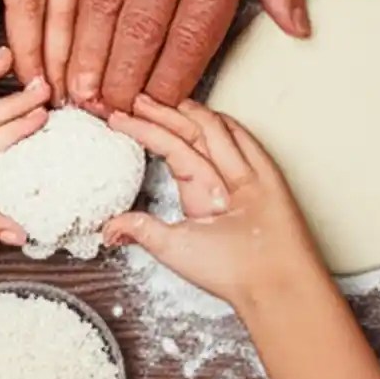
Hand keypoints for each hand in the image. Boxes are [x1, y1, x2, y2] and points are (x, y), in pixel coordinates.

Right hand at [68, 0, 320, 112]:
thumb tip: (293, 25)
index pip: (198, 28)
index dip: (177, 75)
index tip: (164, 104)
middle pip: (145, 25)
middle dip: (126, 78)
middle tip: (112, 115)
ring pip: (105, 0)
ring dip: (90, 51)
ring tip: (80, 89)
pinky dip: (76, 6)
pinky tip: (68, 32)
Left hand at [102, 95, 324, 308]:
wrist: (269, 282)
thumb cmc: (229, 271)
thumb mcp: (171, 247)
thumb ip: (142, 230)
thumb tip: (109, 228)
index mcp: (200, 196)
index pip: (171, 152)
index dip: (147, 133)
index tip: (121, 119)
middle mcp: (221, 182)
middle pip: (189, 137)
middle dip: (161, 115)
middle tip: (135, 96)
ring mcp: (244, 176)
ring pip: (212, 134)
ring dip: (186, 115)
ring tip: (157, 97)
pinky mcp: (267, 174)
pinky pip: (245, 143)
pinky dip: (227, 127)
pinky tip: (206, 112)